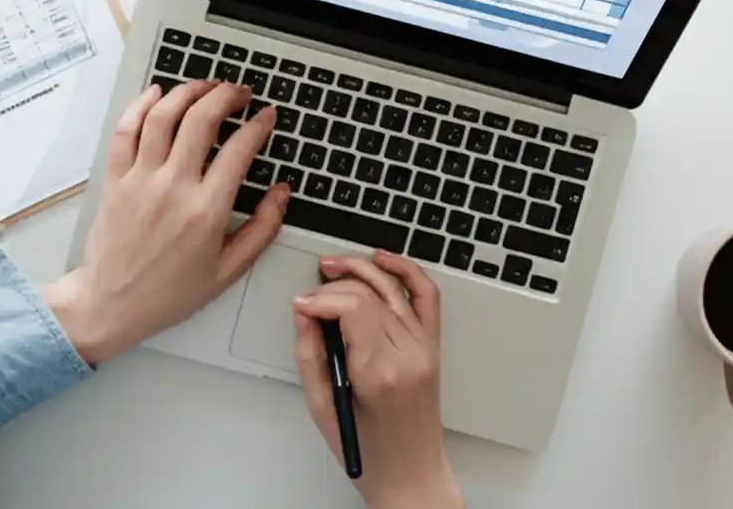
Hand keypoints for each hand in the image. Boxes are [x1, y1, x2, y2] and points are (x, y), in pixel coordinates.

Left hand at [43, 81, 290, 364]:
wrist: (112, 303)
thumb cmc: (167, 293)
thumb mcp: (227, 271)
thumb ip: (261, 229)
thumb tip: (281, 194)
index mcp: (206, 211)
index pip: (239, 150)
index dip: (258, 125)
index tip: (265, 115)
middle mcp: (173, 188)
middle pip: (202, 119)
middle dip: (226, 96)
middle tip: (238, 93)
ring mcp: (140, 180)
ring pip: (164, 115)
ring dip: (188, 91)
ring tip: (205, 86)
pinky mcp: (115, 179)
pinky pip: (126, 130)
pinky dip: (141, 105)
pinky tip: (157, 94)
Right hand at [293, 251, 463, 508]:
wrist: (410, 472)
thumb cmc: (368, 451)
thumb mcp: (321, 405)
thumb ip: (310, 353)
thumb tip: (303, 313)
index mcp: (380, 373)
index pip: (352, 307)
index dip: (320, 298)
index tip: (300, 305)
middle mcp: (408, 355)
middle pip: (368, 295)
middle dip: (332, 287)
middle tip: (309, 297)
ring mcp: (425, 348)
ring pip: (393, 287)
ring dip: (361, 269)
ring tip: (334, 266)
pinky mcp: (432, 346)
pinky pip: (426, 295)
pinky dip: (406, 270)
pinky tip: (382, 260)